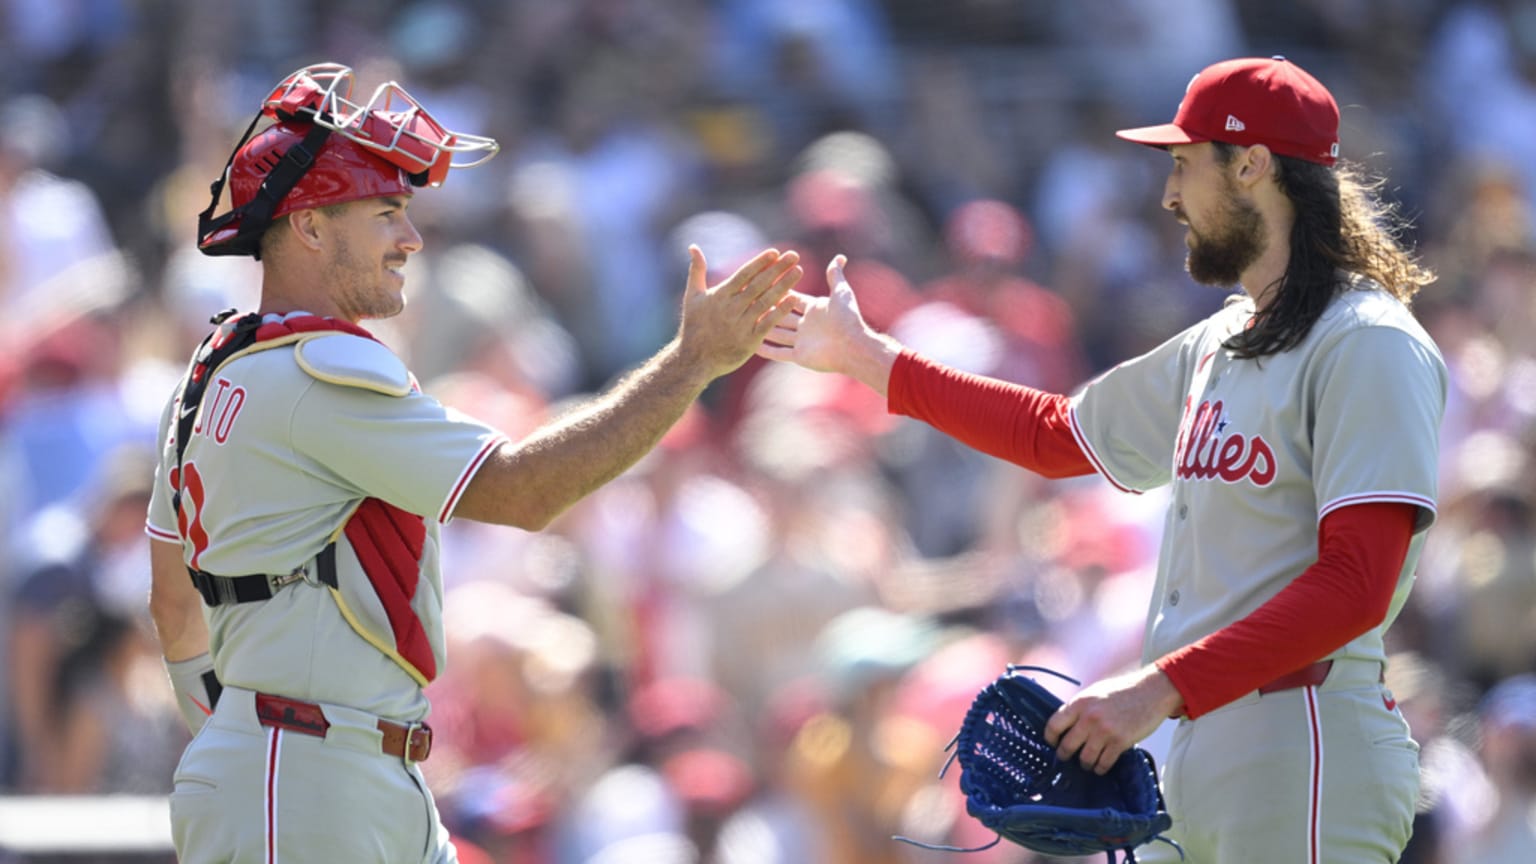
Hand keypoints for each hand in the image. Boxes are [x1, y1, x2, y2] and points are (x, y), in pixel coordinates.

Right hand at [679, 245, 801, 377]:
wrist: (694, 360)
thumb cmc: (694, 326)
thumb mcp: (692, 296)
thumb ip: (696, 270)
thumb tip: (693, 246)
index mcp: (720, 295)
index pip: (744, 274)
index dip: (760, 262)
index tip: (775, 252)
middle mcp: (732, 308)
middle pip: (759, 284)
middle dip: (777, 269)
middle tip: (794, 255)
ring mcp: (741, 324)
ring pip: (766, 301)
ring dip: (784, 285)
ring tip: (799, 271)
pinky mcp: (750, 340)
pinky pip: (768, 323)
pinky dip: (781, 310)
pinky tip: (795, 298)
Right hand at [757, 255, 900, 394]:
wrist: (853, 346)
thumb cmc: (848, 318)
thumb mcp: (841, 292)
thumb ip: (835, 275)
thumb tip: (839, 256)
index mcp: (815, 310)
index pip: (792, 299)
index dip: (779, 292)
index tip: (763, 284)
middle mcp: (807, 326)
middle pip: (782, 316)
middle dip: (766, 309)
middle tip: (747, 302)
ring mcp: (803, 343)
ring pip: (778, 334)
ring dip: (762, 328)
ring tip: (744, 322)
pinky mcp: (800, 357)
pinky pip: (779, 353)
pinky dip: (766, 349)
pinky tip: (752, 344)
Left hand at [1044, 665, 1183, 774]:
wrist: (1151, 691)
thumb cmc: (1123, 691)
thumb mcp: (1094, 692)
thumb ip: (1080, 708)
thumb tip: (1065, 724)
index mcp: (1080, 703)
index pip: (1054, 725)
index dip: (1050, 738)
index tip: (1052, 743)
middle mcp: (1090, 718)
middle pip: (1067, 746)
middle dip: (1065, 755)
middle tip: (1067, 757)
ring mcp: (1105, 731)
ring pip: (1085, 758)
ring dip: (1085, 764)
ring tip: (1087, 762)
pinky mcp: (1121, 742)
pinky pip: (1104, 763)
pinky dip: (1100, 768)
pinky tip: (1100, 765)